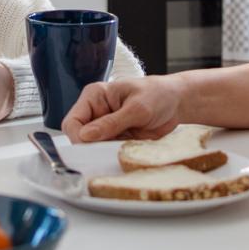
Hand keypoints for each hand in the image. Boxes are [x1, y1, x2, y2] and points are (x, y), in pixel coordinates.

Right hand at [61, 75, 181, 142]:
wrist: (176, 103)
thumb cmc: (157, 95)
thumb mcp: (137, 108)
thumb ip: (112, 122)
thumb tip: (86, 135)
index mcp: (94, 96)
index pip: (73, 122)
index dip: (79, 138)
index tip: (93, 148)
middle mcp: (95, 112)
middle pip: (80, 138)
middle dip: (94, 147)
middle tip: (115, 148)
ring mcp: (105, 127)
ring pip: (94, 148)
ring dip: (108, 152)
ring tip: (128, 145)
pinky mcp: (115, 138)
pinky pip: (108, 152)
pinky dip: (117, 154)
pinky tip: (130, 148)